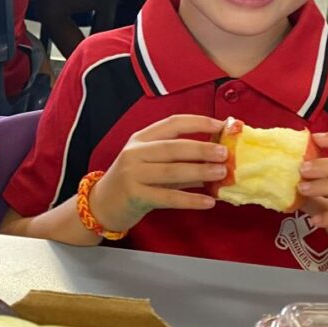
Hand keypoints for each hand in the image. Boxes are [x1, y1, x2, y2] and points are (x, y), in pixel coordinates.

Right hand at [89, 114, 226, 232]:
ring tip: (221, 173)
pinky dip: (190, 199)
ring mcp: (133, 174)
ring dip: (199, 171)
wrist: (103, 204)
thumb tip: (217, 158)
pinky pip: (168, 197)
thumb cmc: (134, 180)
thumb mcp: (152, 164)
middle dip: (201, 149)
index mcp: (141, 138)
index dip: (198, 122)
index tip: (222, 125)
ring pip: (171, 171)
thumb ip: (180, 159)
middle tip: (224, 153)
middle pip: (172, 147)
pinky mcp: (135, 196)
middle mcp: (135, 153)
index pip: (172, 123)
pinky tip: (209, 201)